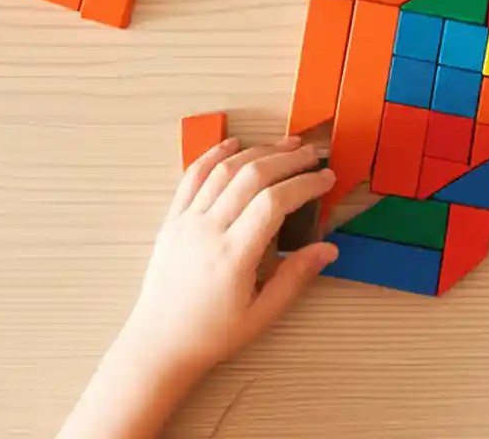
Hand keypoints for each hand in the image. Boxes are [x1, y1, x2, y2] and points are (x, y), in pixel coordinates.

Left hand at [120, 136, 337, 373]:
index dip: (304, 184)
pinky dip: (214, 154)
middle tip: (313, 154)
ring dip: (258, 151)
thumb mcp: (262, 314)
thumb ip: (295, 277)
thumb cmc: (212, 333)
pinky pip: (192, 177)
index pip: (274, 202)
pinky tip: (235, 144)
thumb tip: (329, 248)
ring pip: (224, 170)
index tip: (326, 179)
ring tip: (285, 144)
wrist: (159, 343)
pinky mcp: (172, 220)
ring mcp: (186, 221)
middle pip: (251, 177)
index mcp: (233, 256)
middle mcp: (208, 231)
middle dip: (287, 159)